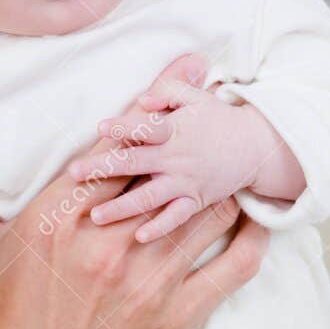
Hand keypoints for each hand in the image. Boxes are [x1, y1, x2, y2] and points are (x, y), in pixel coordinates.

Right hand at [0, 95, 268, 328]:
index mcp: (58, 219)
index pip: (119, 143)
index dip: (156, 102)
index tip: (185, 69)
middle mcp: (108, 241)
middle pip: (171, 167)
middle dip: (201, 130)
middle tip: (224, 100)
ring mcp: (149, 280)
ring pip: (209, 208)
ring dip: (227, 179)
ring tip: (241, 153)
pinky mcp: (180, 318)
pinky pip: (234, 264)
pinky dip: (252, 235)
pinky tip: (258, 216)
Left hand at [70, 59, 299, 242]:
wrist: (255, 146)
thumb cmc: (215, 118)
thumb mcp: (194, 97)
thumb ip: (167, 91)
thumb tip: (142, 99)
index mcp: (173, 130)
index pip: (145, 127)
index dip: (124, 126)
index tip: (100, 127)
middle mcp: (176, 157)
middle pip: (135, 162)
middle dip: (103, 167)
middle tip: (74, 173)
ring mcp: (185, 182)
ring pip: (149, 197)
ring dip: (121, 207)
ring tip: (95, 216)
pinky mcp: (196, 201)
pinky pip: (176, 218)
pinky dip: (160, 228)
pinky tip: (139, 236)